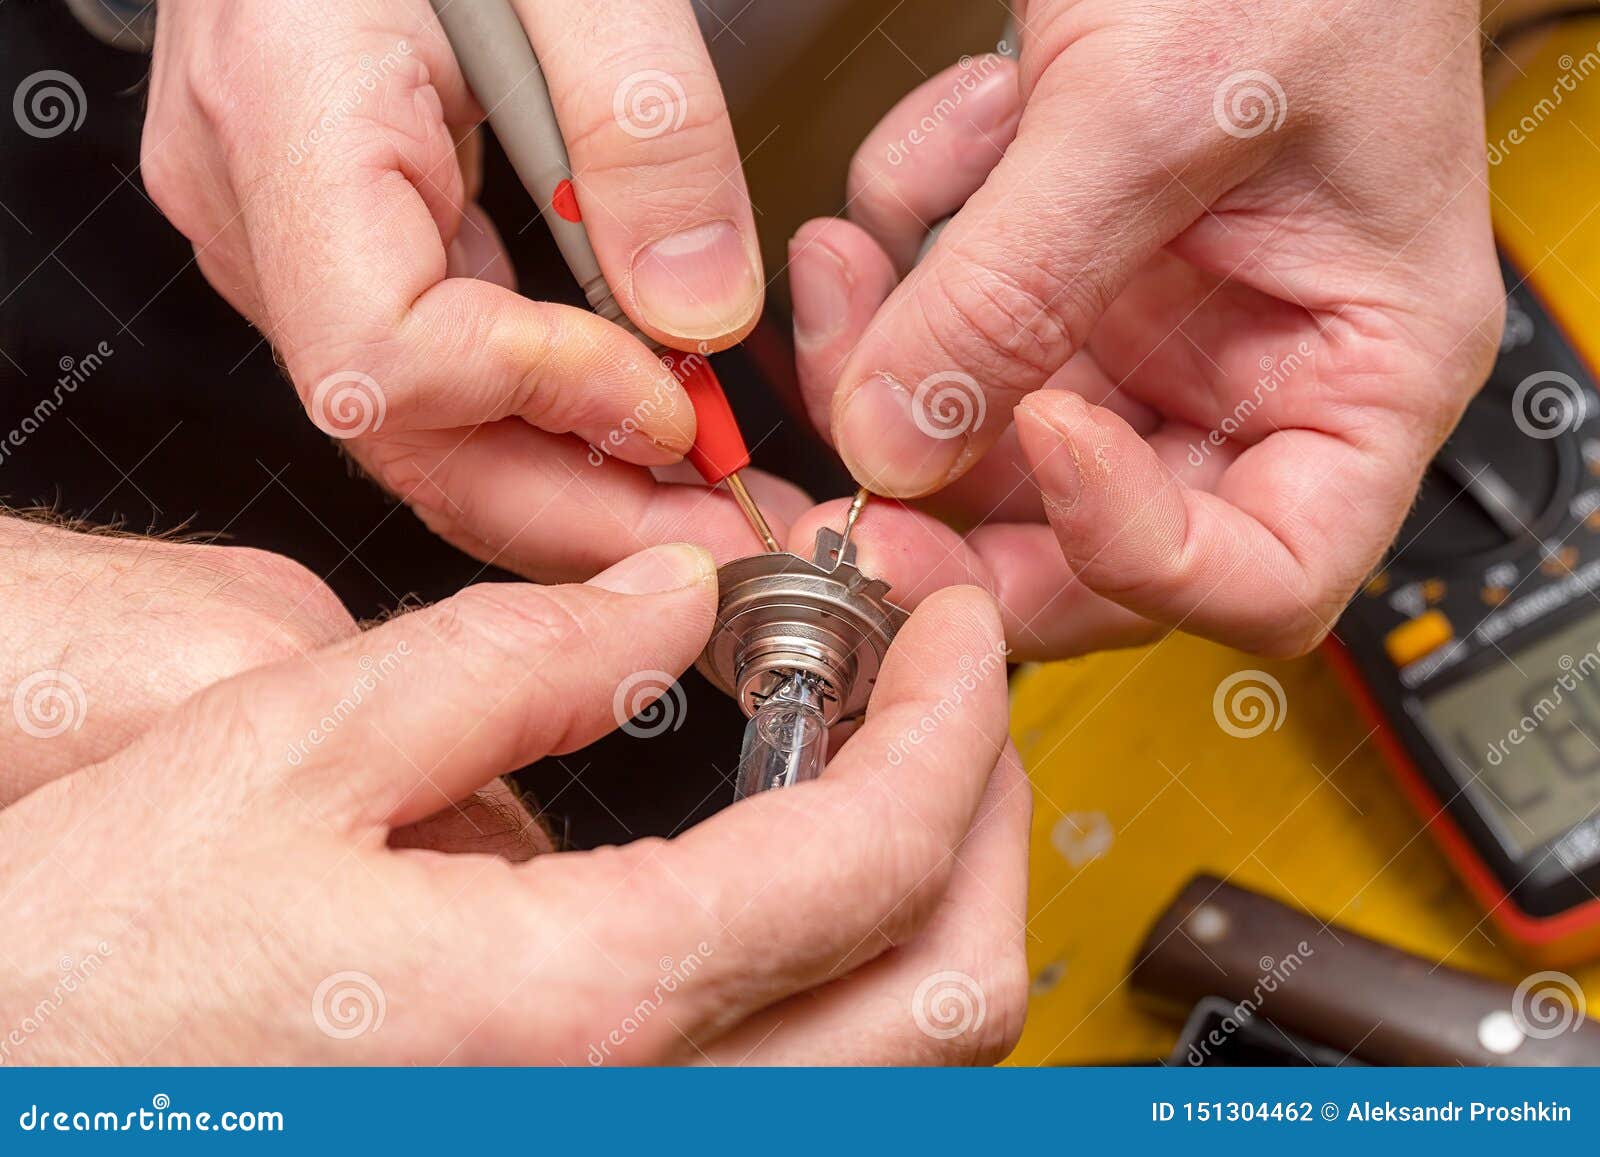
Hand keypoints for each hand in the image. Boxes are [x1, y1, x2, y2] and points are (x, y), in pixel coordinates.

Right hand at [0, 545, 1025, 1064]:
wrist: (36, 1094)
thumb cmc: (98, 970)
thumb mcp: (288, 753)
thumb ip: (518, 660)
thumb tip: (672, 598)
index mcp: (579, 1005)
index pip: (874, 856)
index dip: (952, 715)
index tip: (952, 620)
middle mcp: (641, 1118)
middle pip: (946, 992)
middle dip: (989, 811)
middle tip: (956, 684)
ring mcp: (628, 1150)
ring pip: (897, 1064)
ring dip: (937, 896)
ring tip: (896, 754)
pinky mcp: (588, 1145)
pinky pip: (798, 1082)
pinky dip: (850, 969)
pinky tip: (791, 869)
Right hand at [141, 0, 800, 578]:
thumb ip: (644, 126)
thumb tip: (697, 313)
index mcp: (289, 115)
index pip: (385, 355)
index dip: (541, 402)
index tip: (673, 404)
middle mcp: (257, 201)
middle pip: (403, 437)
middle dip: (577, 508)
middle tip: (724, 536)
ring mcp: (280, 232)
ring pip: (419, 431)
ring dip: (573, 483)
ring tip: (706, 498)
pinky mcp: (331, 240)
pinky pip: (433, 374)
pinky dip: (546, 420)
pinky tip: (641, 427)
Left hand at [788, 0, 1503, 658]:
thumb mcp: (1163, 102)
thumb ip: (1021, 286)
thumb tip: (896, 440)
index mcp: (1358, 368)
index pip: (1266, 576)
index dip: (1140, 558)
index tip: (1043, 447)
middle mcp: (1244, 372)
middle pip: (1087, 539)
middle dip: (956, 497)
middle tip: (856, 459)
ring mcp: (1140, 329)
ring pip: (981, 436)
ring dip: (898, 345)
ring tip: (862, 244)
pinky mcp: (1057, 272)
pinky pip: (949, 321)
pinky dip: (911, 240)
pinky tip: (946, 140)